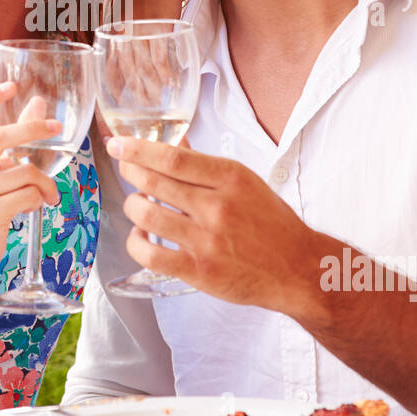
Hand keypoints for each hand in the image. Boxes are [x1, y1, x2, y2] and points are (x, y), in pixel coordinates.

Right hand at [0, 82, 61, 280]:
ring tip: (48, 194)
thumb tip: (39, 103)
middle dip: (32, 129)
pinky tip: (34, 207)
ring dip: (46, 183)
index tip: (11, 85)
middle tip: (55, 127)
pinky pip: (28, 196)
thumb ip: (14, 140)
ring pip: (25, 172)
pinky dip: (39, 200)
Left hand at [106, 136, 315, 312]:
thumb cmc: (272, 224)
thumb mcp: (245, 183)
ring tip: (137, 203)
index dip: (138, 149)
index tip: (118, 144)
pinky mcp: (198, 271)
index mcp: (231, 179)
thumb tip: (171, 146)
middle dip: (131, 171)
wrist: (298, 269)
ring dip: (133, 205)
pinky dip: (136, 241)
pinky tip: (141, 235)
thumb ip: (206, 167)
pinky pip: (150, 254)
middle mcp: (217, 207)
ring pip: (147, 215)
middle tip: (125, 168)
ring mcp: (206, 241)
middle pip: (155, 182)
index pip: (174, 158)